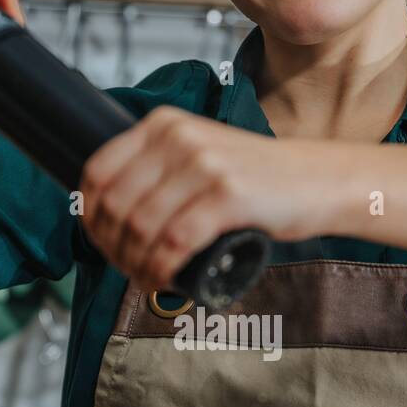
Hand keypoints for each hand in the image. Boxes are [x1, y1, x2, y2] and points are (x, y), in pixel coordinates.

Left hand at [82, 105, 350, 289]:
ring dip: (137, 265)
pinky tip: (167, 281)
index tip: (105, 244)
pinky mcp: (227, 195)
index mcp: (163, 125)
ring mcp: (203, 164)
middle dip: (114, 249)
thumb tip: (108, 214)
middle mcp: (178, 138)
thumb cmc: (255, 179)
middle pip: (115, 205)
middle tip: (130, 271)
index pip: (97, 173)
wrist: (316, 181)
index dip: (90, 217)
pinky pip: (174, 241)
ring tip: (149, 280)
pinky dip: (163, 269)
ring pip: (141, 227)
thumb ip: (158, 170)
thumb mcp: (199, 156)